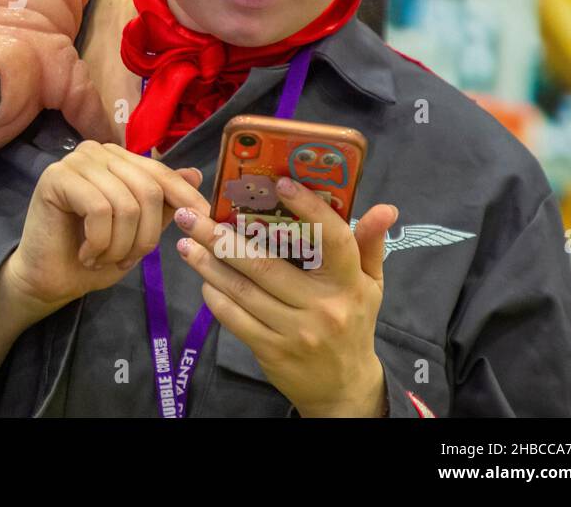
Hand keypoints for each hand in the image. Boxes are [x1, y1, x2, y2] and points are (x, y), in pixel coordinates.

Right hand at [4, 142, 209, 309]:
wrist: (49, 280)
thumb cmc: (94, 256)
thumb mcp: (139, 232)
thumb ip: (163, 204)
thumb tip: (197, 174)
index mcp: (119, 160)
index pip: (161, 173)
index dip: (185, 197)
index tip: (205, 222)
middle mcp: (98, 152)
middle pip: (148, 189)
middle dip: (146, 236)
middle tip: (127, 260)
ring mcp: (75, 161)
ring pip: (126, 204)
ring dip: (121, 245)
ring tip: (104, 259)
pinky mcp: (56, 177)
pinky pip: (99, 210)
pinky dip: (100, 242)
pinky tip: (86, 255)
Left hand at [174, 176, 397, 416]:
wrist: (344, 388)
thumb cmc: (354, 322)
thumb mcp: (370, 285)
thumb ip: (369, 244)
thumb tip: (385, 208)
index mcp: (349, 283)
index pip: (332, 239)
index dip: (308, 208)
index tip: (279, 182)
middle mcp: (323, 307)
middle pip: (265, 263)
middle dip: (221, 236)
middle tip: (192, 213)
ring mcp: (295, 331)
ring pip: (243, 289)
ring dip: (208, 263)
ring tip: (186, 240)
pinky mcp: (272, 351)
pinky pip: (234, 317)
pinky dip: (214, 296)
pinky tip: (201, 278)